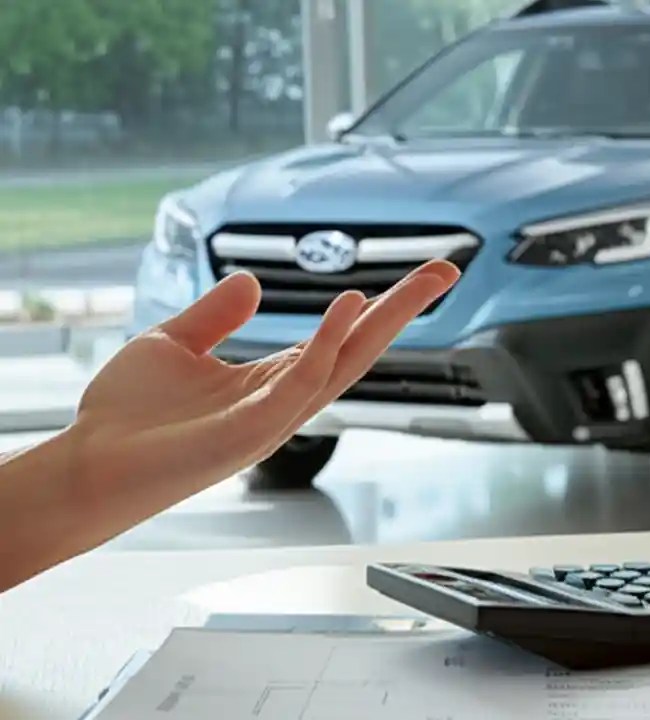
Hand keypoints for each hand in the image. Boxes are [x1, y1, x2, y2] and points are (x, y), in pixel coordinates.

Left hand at [71, 260, 458, 525]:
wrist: (86, 466)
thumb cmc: (124, 420)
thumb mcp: (172, 345)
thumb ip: (214, 316)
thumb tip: (254, 281)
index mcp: (270, 381)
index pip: (339, 338)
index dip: (378, 306)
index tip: (415, 275)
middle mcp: (283, 401)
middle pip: (361, 349)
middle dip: (405, 310)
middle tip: (447, 271)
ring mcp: (274, 419)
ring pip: (348, 364)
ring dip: (387, 321)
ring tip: (422, 282)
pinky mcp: (254, 433)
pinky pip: (303, 383)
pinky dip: (330, 343)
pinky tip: (348, 306)